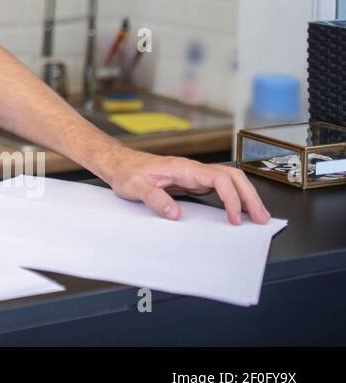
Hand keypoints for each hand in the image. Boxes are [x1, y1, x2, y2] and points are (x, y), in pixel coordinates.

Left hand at [102, 149, 270, 224]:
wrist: (119, 164)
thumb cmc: (127, 173)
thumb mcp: (135, 187)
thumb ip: (155, 199)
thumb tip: (175, 213)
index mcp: (183, 168)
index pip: (219, 179)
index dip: (232, 198)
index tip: (235, 218)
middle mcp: (193, 169)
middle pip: (233, 176)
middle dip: (251, 196)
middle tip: (262, 218)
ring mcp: (194, 175)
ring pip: (230, 180)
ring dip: (246, 196)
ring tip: (258, 216)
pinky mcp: (192, 183)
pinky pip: (221, 188)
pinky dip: (235, 198)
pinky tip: (239, 211)